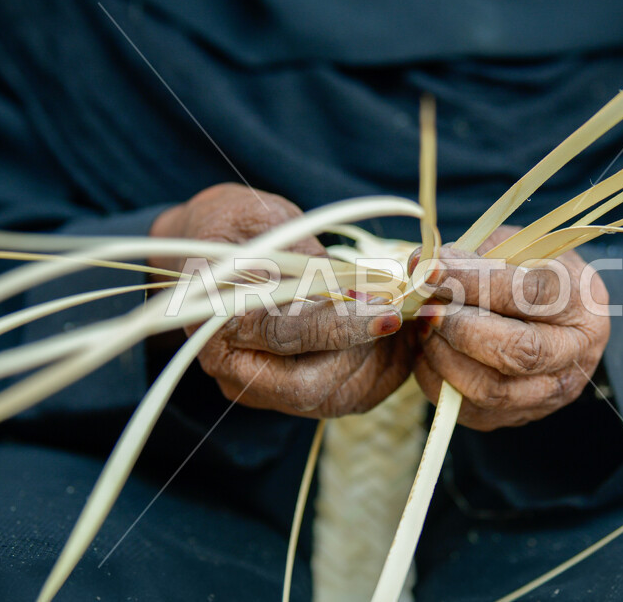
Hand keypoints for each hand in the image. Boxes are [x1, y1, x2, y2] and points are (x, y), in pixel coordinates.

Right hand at [150, 183, 417, 416]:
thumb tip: (364, 290)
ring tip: (406, 319)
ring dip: (382, 363)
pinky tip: (400, 338)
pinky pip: (346, 398)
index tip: (386, 311)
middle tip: (403, 312)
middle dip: (368, 352)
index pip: (285, 334)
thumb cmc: (240, 227)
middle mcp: (234, 368)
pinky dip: (383, 372)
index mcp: (216, 320)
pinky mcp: (290, 394)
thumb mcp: (266, 223)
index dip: (340, 326)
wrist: (216, 252)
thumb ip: (308, 262)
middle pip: (313, 386)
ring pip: (336, 399)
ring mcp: (261, 389)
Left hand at [413, 226, 609, 429]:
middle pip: (519, 352)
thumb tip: (423, 265)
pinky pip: (468, 408)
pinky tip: (428, 350)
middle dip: (461, 328)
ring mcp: (550, 393)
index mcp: (582, 304)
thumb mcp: (515, 250)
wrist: (550, 316)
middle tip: (428, 307)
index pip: (529, 294)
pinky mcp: (518, 416)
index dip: (474, 281)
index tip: (432, 270)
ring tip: (425, 326)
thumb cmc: (529, 273)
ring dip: (444, 355)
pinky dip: (437, 379)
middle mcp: (575, 355)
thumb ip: (475, 256)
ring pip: (491, 389)